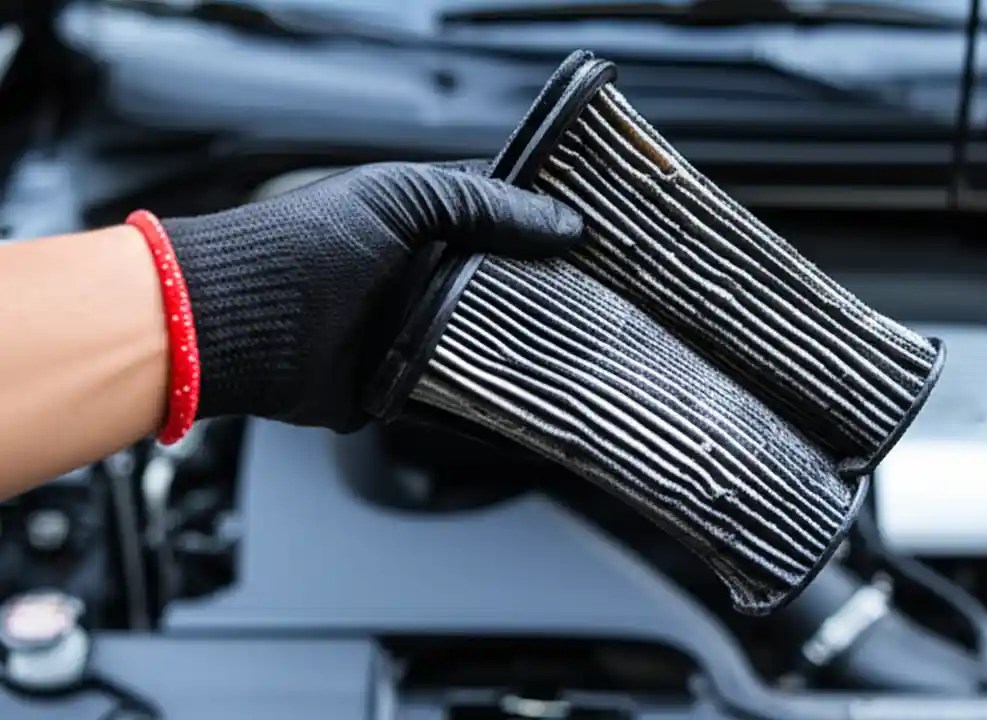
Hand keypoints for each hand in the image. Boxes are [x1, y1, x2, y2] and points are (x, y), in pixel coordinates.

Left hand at [163, 161, 583, 430]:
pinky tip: (547, 410)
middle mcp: (428, 280)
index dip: (555, 232)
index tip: (609, 244)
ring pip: (496, 351)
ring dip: (535, 357)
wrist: (240, 320)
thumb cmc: (307, 243)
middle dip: (556, 301)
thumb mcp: (404, 196)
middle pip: (512, 293)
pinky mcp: (405, 389)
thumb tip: (567, 225)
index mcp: (428, 225)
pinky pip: (464, 404)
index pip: (510, 223)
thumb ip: (486, 205)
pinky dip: (499, 411)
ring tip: (599, 361)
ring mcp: (419, 336)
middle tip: (616, 309)